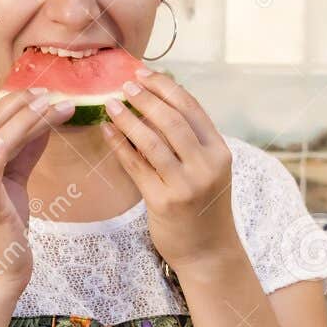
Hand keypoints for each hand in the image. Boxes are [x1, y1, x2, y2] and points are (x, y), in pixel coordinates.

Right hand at [0, 88, 74, 300]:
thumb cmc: (6, 233)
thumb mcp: (16, 184)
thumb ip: (25, 154)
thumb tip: (43, 123)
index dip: (18, 103)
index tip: (45, 90)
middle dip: (26, 104)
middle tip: (55, 92)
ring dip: (30, 118)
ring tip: (57, 105)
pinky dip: (6, 144)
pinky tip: (26, 127)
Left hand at [101, 68, 239, 273]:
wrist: (208, 252)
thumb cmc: (204, 207)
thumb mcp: (208, 170)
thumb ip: (191, 141)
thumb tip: (156, 102)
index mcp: (219, 151)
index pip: (191, 107)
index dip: (165, 86)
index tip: (144, 74)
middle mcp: (206, 165)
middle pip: (171, 119)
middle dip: (145, 98)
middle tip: (125, 85)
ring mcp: (185, 185)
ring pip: (151, 140)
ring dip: (128, 118)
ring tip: (111, 104)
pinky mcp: (163, 202)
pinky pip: (136, 166)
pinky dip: (119, 145)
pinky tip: (107, 131)